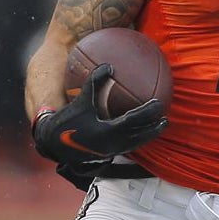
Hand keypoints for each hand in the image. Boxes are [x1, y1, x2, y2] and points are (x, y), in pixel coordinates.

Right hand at [32, 64, 167, 164]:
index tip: (159, 103)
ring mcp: (110, 151)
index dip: (147, 112)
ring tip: (159, 125)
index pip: (133, 121)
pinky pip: (127, 145)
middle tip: (166, 118)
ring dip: (148, 135)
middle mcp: (111, 144)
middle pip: (140, 136)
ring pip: (135, 143)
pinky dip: (137, 138)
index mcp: (106, 132)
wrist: (52, 144)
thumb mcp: (80, 100)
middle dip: (154, 127)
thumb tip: (109, 65)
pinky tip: (139, 130)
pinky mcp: (107, 154)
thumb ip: (95, 82)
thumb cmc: (66, 121)